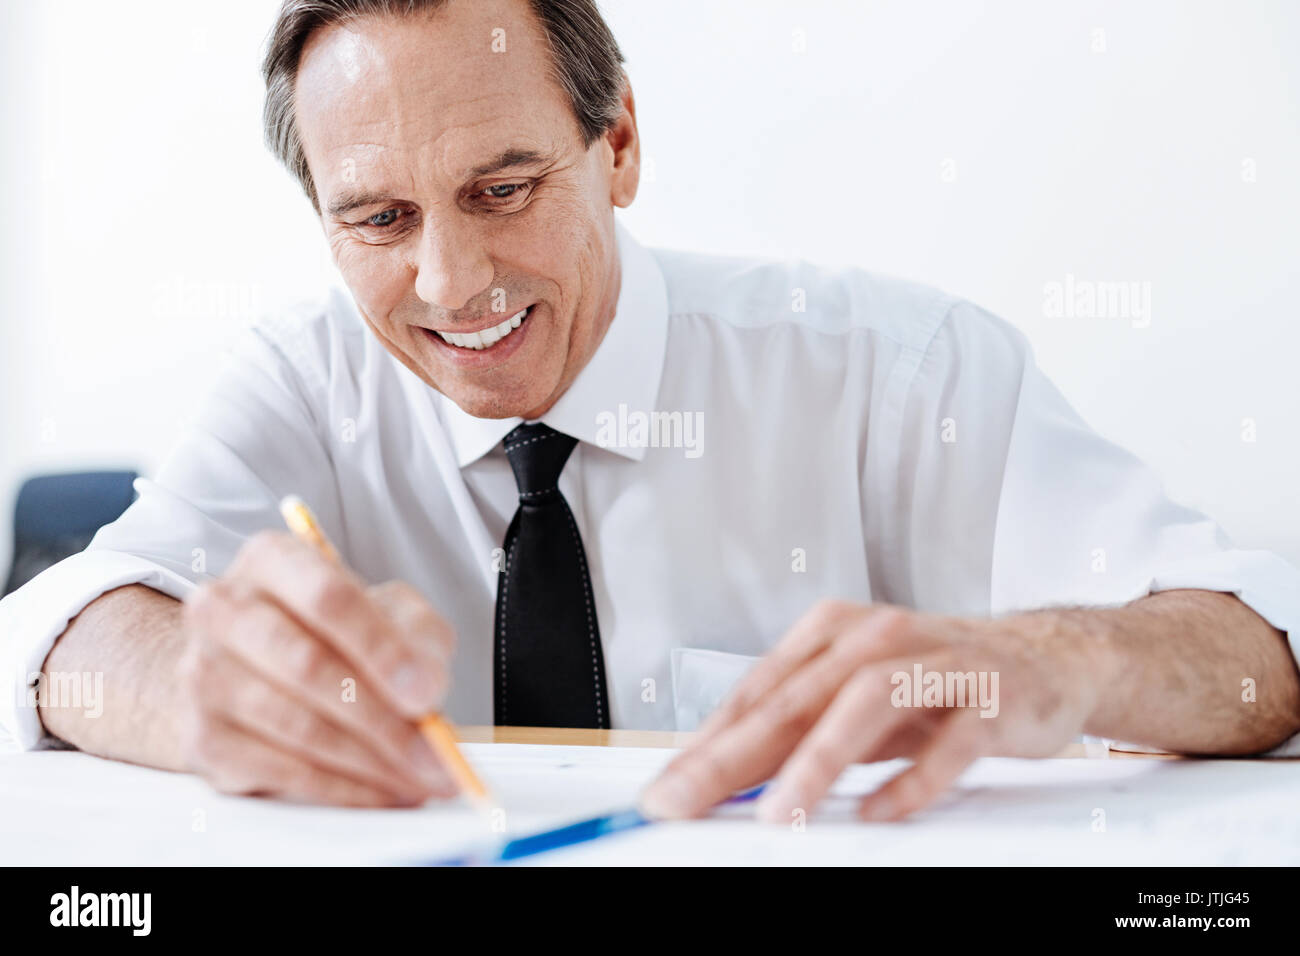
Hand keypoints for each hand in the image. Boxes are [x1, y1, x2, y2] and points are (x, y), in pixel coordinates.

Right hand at [178, 531, 456, 806]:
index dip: (380, 648)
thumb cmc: (333, 633)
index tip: (425, 692)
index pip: (326, 597)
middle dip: (381, 718)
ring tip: (417, 777)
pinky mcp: (201, 735)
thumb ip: (418, 636)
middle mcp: (223, 609)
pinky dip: (339, 788)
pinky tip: (378, 791)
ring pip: (294, 724)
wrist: (253, 668)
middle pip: (306, 665)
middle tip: (433, 754)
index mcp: (272, 561)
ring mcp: (202, 673)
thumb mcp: (389, 613)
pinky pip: (278, 771)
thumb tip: (426, 686)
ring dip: (367, 760)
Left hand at [641, 599, 1114, 822]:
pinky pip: (948, 740)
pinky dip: (911, 779)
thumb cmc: (934, 679)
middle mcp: (878, 638)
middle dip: (734, 755)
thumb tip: (720, 776)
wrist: (1045, 658)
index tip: (667, 788)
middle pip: (794, 697)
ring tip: (778, 812)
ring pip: (863, 704)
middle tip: (690, 800)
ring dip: (816, 761)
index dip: (705, 742)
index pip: (756, 691)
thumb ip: (796, 730)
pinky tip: (878, 810)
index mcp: (833, 632)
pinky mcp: (990, 694)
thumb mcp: (855, 698)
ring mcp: (935, 663)